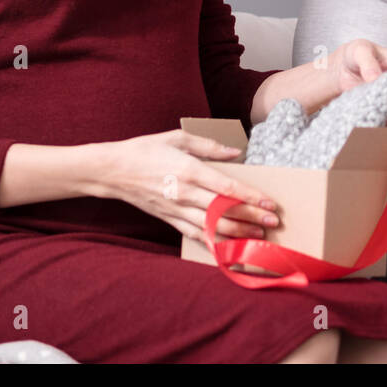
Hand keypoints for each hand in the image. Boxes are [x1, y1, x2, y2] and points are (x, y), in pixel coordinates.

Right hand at [92, 130, 280, 244]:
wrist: (113, 171)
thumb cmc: (146, 150)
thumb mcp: (178, 138)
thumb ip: (209, 146)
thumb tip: (236, 152)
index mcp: (189, 171)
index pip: (227, 188)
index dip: (251, 198)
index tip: (270, 204)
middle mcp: (184, 194)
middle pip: (224, 211)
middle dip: (252, 218)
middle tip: (274, 223)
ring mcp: (176, 210)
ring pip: (212, 227)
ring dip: (238, 233)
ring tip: (259, 236)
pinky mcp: (169, 220)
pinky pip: (195, 235)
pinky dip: (214, 243)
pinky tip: (230, 248)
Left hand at [330, 39, 386, 113]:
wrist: (343, 67)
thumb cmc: (355, 54)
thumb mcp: (359, 50)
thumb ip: (367, 62)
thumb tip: (375, 77)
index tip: (386, 100)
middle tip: (371, 105)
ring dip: (382, 115)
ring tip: (364, 107)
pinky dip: (376, 119)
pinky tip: (363, 112)